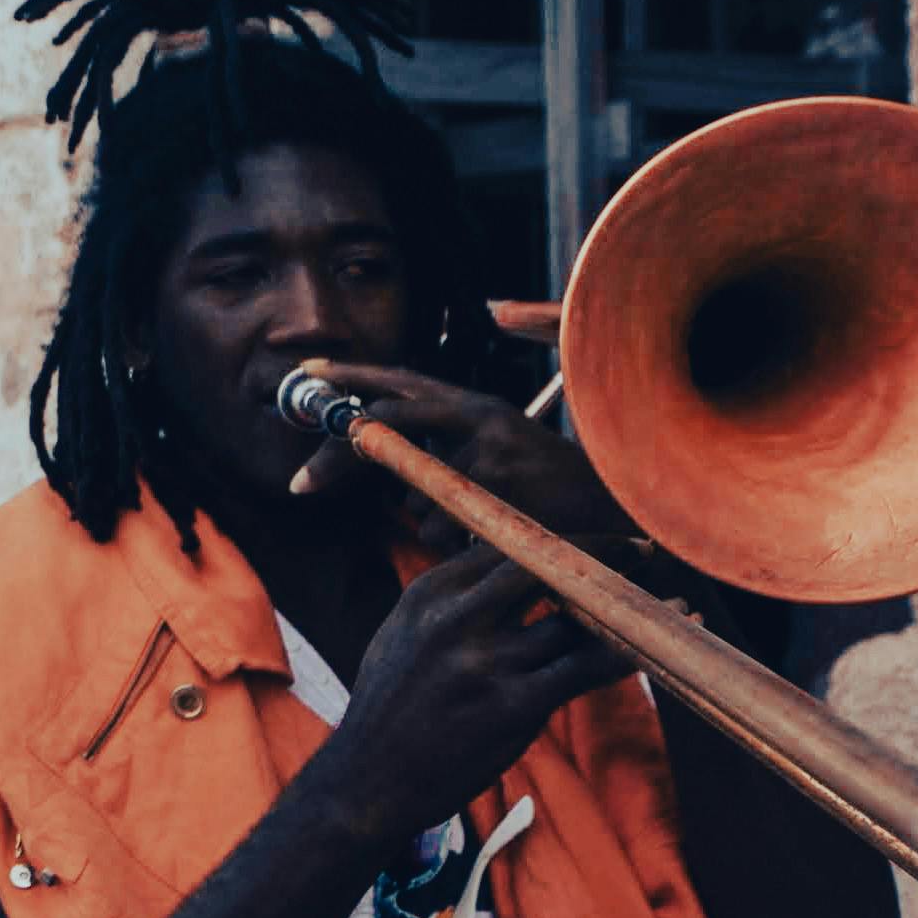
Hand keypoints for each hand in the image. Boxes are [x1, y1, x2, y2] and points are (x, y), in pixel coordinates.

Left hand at [288, 360, 627, 549]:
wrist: (619, 514)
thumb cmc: (551, 496)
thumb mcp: (497, 456)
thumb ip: (443, 451)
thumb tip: (380, 458)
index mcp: (475, 405)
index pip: (401, 380)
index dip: (350, 376)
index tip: (305, 373)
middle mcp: (479, 415)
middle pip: (384, 424)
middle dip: (336, 457)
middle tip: (298, 486)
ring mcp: (488, 448)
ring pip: (414, 495)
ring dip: (430, 523)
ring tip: (483, 526)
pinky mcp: (497, 485)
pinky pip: (442, 528)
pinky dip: (457, 544)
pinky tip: (497, 538)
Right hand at [320, 543, 633, 844]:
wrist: (367, 782)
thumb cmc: (390, 708)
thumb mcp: (403, 632)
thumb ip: (451, 597)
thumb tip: (502, 566)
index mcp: (433, 592)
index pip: (511, 543)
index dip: (565, 539)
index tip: (601, 538)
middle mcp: (460, 618)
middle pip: (549, 566)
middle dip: (604, 555)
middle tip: (646, 552)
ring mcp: (488, 662)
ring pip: (576, 620)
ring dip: (631, 609)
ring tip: (676, 604)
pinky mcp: (514, 707)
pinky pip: (585, 670)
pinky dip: (627, 656)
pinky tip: (660, 649)